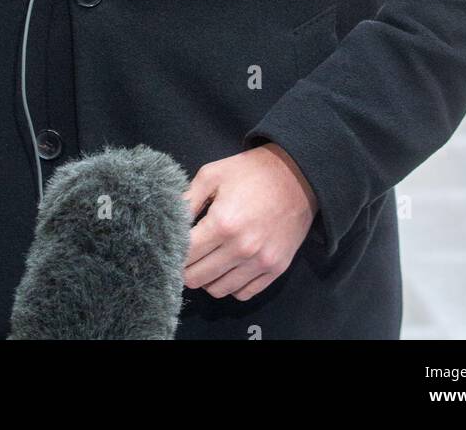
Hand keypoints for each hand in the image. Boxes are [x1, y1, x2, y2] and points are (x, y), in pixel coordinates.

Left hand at [181, 143, 318, 300]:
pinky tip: (228, 268)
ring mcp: (260, 262)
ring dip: (207, 279)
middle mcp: (241, 248)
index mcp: (222, 223)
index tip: (172, 246)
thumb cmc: (251, 172)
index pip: (185, 255)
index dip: (173, 252)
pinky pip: (244, 293)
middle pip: (197, 278)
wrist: (297, 176)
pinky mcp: (276, 269)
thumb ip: (187, 199)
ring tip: (207, 261)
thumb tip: (168, 220)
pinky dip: (231, 285)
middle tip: (186, 256)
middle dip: (186, 268)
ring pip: (218, 290)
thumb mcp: (212, 174)